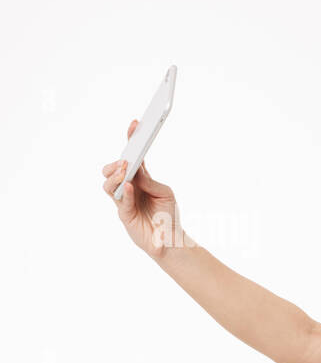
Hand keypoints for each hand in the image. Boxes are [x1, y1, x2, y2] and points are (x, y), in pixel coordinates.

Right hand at [101, 119, 193, 258]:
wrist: (170, 239)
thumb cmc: (168, 214)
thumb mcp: (165, 193)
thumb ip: (151, 181)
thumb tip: (136, 170)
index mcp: (141, 178)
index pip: (133, 156)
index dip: (131, 139)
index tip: (135, 123)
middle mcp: (129, 187)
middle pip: (112, 169)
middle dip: (116, 162)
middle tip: (125, 159)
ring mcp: (124, 200)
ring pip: (109, 184)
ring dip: (116, 175)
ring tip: (125, 170)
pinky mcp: (124, 214)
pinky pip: (120, 201)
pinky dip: (125, 192)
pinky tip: (130, 186)